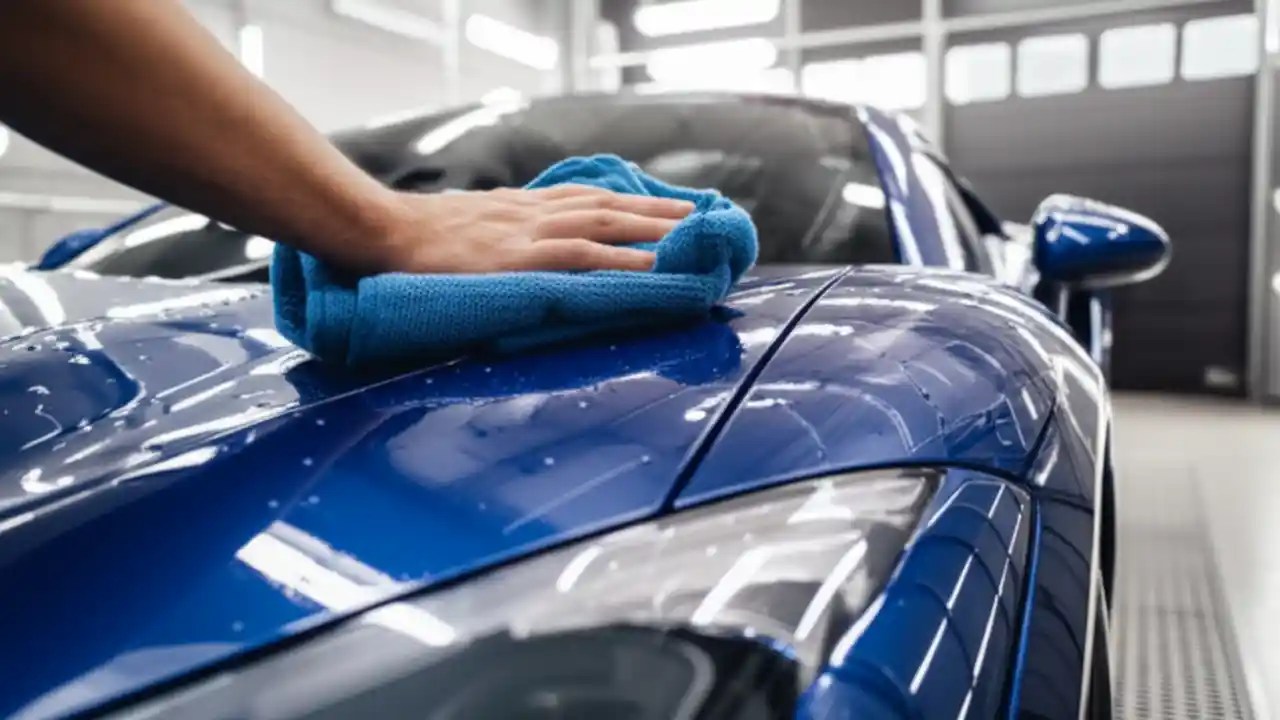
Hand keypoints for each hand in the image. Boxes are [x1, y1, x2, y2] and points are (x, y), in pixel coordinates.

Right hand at [357, 184, 694, 275]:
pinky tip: (650, 264)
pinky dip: (619, 256)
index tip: (655, 204)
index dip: (622, 199)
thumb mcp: (465, 224)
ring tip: (686, 234)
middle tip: (693, 213)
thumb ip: (496, 231)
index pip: (581, 196)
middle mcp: (530, 212)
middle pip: (603, 203)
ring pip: (602, 221)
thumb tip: (514, 247)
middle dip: (651, 209)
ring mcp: (526, 233)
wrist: (382, 233)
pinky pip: (580, 253)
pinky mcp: (520, 257)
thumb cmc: (414, 238)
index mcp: (517, 206)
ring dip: (649, 227)